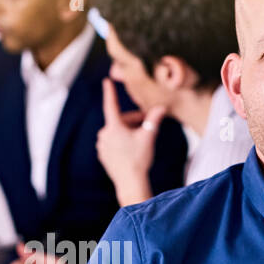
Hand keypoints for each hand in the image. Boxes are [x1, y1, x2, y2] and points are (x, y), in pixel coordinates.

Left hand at [96, 77, 164, 206]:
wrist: (130, 182)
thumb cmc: (139, 159)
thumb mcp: (148, 136)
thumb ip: (154, 120)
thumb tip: (162, 107)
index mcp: (113, 127)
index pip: (111, 105)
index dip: (110, 92)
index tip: (106, 81)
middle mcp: (104, 135)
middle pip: (120, 121)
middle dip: (134, 121)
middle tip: (148, 127)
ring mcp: (102, 146)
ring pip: (117, 132)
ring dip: (128, 132)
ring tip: (141, 141)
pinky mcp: (103, 155)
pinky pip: (113, 142)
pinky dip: (122, 142)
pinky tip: (131, 151)